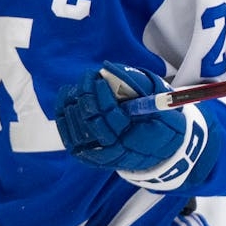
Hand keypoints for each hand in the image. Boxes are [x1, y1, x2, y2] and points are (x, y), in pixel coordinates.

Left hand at [54, 62, 218, 188]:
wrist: (159, 152)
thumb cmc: (160, 123)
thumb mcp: (160, 103)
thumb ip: (137, 85)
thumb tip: (109, 69)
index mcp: (136, 138)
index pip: (112, 116)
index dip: (102, 95)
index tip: (99, 78)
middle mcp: (117, 151)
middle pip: (92, 123)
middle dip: (87, 96)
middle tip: (88, 78)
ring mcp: (100, 156)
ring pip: (78, 130)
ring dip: (74, 105)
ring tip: (78, 88)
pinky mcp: (88, 156)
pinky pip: (70, 138)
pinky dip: (64, 117)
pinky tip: (66, 99)